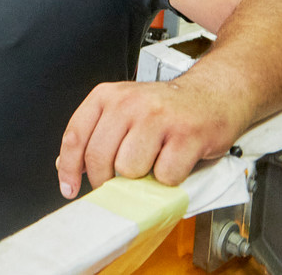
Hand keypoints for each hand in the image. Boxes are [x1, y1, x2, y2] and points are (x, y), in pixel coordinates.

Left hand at [55, 78, 249, 198]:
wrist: (213, 94)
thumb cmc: (167, 108)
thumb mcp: (124, 110)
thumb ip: (96, 134)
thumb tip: (68, 166)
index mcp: (108, 95)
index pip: (75, 135)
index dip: (69, 168)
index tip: (69, 188)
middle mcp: (129, 102)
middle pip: (99, 157)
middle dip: (106, 179)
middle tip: (120, 182)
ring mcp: (158, 117)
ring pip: (129, 168)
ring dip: (141, 176)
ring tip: (153, 163)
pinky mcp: (186, 135)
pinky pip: (164, 175)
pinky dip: (169, 178)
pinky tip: (174, 162)